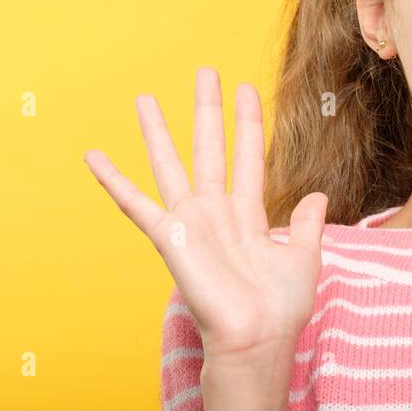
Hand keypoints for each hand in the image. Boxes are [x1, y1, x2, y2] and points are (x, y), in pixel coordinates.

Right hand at [84, 67, 327, 359]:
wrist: (260, 339)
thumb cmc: (280, 309)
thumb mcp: (304, 257)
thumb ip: (306, 224)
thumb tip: (317, 196)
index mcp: (247, 214)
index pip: (248, 155)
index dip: (248, 122)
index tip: (246, 87)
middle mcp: (215, 212)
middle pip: (210, 148)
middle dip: (208, 110)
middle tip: (206, 71)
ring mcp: (190, 223)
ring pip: (170, 165)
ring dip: (158, 132)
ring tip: (144, 98)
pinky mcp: (170, 238)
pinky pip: (135, 204)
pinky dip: (113, 181)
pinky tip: (93, 157)